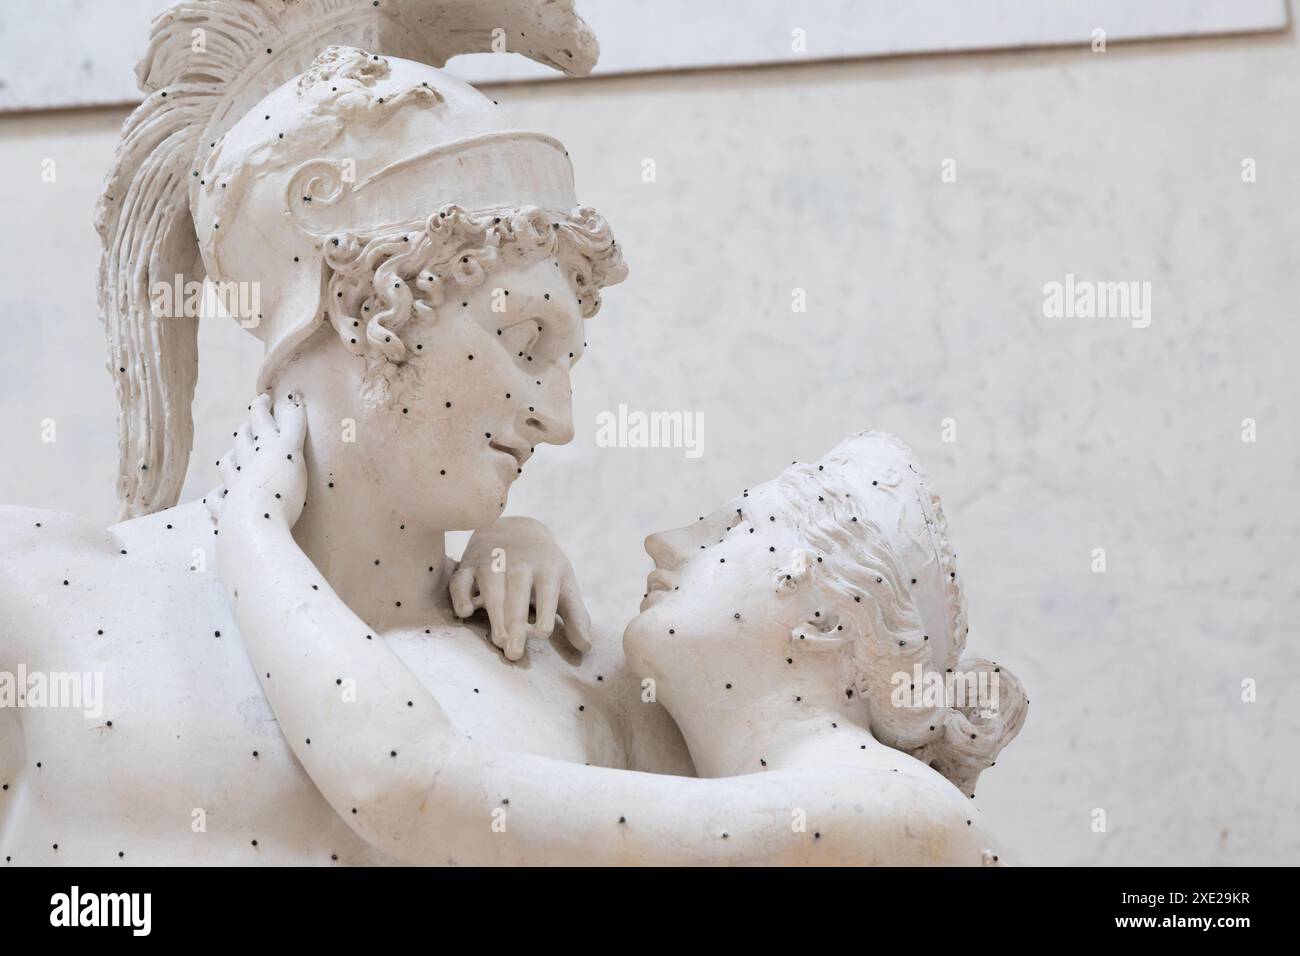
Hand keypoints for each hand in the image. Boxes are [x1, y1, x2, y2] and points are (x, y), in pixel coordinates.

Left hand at [206, 393, 307, 528]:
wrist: (254, 528)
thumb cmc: (280, 491)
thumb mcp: (291, 452)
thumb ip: (293, 425)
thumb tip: (294, 398)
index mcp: (264, 450)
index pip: (261, 422)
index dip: (262, 407)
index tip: (264, 397)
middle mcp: (246, 465)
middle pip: (243, 441)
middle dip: (247, 428)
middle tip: (251, 421)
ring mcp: (235, 488)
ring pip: (228, 466)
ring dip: (231, 456)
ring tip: (233, 454)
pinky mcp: (228, 512)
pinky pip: (218, 500)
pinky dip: (218, 494)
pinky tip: (220, 494)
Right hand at [449, 517, 591, 660]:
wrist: (516, 530)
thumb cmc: (544, 568)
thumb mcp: (563, 585)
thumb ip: (576, 616)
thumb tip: (586, 648)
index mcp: (546, 567)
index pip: (547, 589)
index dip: (545, 610)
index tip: (543, 633)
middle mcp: (519, 562)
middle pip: (517, 592)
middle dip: (516, 622)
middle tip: (514, 652)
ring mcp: (492, 561)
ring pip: (491, 586)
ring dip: (494, 613)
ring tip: (499, 641)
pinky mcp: (469, 564)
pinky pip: (461, 579)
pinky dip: (460, 594)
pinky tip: (466, 612)